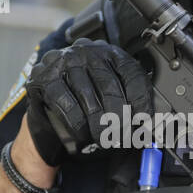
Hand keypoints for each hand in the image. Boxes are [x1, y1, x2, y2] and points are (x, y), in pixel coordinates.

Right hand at [23, 38, 152, 166]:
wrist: (47, 108)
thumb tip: (148, 125)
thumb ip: (128, 103)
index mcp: (110, 52)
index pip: (133, 75)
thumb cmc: (83, 102)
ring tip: (104, 141)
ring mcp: (63, 62)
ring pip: (89, 100)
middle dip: (120, 121)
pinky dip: (78, 126)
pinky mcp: (44, 78)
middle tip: (124, 139)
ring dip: (99, 127)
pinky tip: (83, 135)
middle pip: (111, 89)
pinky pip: (67, 106)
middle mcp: (87, 52)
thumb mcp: (109, 96)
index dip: (142, 103)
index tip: (145, 123)